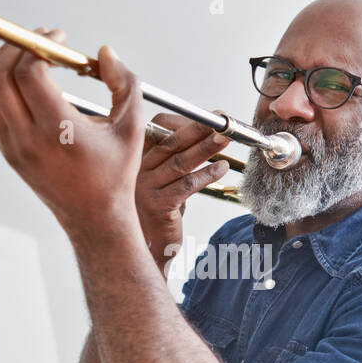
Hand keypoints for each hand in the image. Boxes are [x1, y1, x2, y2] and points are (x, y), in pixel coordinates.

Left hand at [0, 30, 144, 238]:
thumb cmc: (115, 172)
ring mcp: (13, 147)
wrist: (94, 216)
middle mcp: (30, 140)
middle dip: (15, 47)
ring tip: (19, 49)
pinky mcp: (6, 152)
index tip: (56, 38)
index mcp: (61, 131)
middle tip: (36, 38)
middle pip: (2, 78)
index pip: (31, 74)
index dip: (39, 45)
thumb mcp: (131, 126)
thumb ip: (124, 83)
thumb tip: (103, 52)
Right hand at [137, 115, 231, 271]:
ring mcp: (145, 188)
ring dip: (205, 149)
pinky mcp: (158, 206)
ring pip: (179, 163)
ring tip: (225, 139)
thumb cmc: (159, 208)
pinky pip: (185, 186)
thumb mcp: (164, 177)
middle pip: (170, 143)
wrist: (149, 245)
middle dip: (198, 130)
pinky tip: (221, 168)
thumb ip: (176, 155)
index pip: (159, 129)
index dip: (185, 121)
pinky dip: (206, 175)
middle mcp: (136, 170)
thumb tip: (206, 131)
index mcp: (136, 156)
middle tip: (220, 121)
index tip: (210, 117)